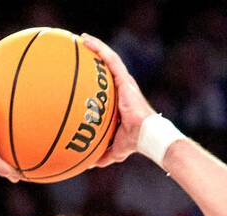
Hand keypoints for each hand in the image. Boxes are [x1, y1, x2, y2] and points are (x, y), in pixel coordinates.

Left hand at [79, 33, 152, 167]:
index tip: (83, 73)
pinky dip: (99, 49)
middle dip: (94, 57)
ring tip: (81, 38)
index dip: (96, 78)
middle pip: (106, 68)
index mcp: (120, 101)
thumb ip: (103, 154)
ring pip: (108, 58)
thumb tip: (89, 164)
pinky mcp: (125, 79)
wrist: (147, 136)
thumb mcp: (115, 150)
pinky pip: (110, 59)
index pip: (107, 86)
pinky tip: (86, 41)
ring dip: (95, 47)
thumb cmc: (135, 142)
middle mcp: (122, 88)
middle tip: (79, 49)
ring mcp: (124, 82)